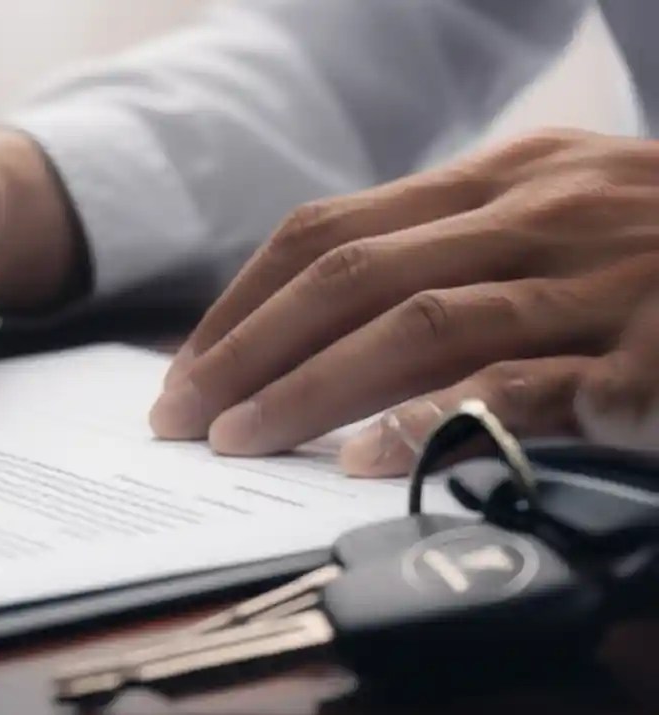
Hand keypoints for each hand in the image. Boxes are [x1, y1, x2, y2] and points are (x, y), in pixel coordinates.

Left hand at [152, 129, 658, 473]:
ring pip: (421, 321)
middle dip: (248, 349)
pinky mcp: (653, 354)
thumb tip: (315, 325)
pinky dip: (443, 419)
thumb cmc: (654, 246)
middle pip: (351, 275)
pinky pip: (530, 384)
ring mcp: (598, 278)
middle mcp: (538, 211)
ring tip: (240, 442)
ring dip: (311, 386)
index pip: (329, 232)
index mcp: (500, 176)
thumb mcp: (549, 217)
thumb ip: (447, 252)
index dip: (242, 302)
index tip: (187, 366)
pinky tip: (371, 458)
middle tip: (181, 415)